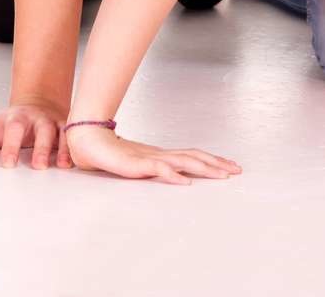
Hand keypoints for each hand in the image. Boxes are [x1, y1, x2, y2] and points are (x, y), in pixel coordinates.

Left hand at [0, 101, 72, 169]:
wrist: (37, 106)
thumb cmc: (7, 124)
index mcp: (18, 118)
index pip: (14, 129)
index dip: (11, 145)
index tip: (8, 164)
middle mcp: (39, 119)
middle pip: (42, 129)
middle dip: (41, 148)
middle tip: (38, 166)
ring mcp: (55, 124)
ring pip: (62, 133)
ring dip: (62, 149)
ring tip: (62, 166)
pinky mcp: (68, 131)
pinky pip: (74, 138)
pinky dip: (74, 149)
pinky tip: (73, 163)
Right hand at [64, 123, 241, 183]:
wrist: (88, 142)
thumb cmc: (111, 154)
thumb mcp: (138, 164)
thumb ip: (153, 168)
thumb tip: (171, 174)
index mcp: (162, 154)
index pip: (193, 155)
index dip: (213, 160)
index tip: (230, 166)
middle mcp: (160, 154)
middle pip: (194, 156)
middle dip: (217, 164)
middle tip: (236, 170)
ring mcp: (149, 158)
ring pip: (183, 161)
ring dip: (204, 168)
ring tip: (221, 175)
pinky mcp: (137, 165)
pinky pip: (159, 169)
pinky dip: (174, 175)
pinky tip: (186, 182)